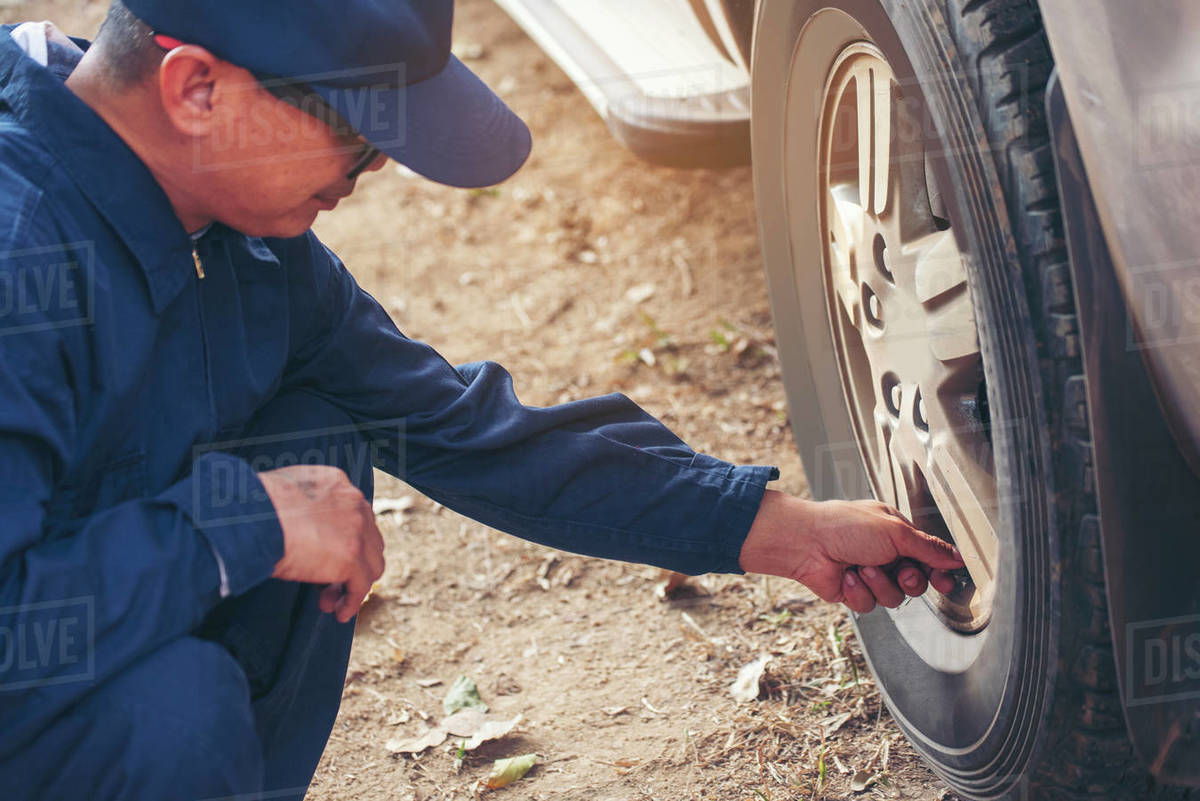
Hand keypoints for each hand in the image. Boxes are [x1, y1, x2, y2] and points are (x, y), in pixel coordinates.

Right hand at [257, 464, 384, 622]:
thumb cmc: (250, 509)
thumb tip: (299, 533)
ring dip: (350, 585)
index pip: (352, 516)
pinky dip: (352, 602)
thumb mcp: (283, 496)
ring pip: (370, 563)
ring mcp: (357, 528)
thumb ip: (302, 509)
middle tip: (326, 584)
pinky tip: (339, 613)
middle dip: (349, 564)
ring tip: (327, 601)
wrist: (247, 518)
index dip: (343, 541)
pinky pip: (361, 586)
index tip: (326, 558)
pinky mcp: (352, 557)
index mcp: (336, 483)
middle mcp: (354, 501)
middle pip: (366, 539)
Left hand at [738, 490, 964, 613]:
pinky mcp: (853, 593)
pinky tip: (847, 576)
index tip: (946, 581)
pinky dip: (859, 591)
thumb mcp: (895, 532)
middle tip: (899, 569)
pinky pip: (869, 605)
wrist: (806, 542)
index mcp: (896, 535)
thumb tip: (956, 556)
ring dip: (880, 584)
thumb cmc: (845, 526)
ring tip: (862, 567)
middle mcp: (884, 555)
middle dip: (909, 579)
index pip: (928, 558)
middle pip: (915, 583)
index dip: (939, 573)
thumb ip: (929, 548)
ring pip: (893, 597)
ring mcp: (868, 575)